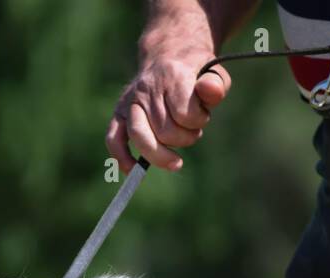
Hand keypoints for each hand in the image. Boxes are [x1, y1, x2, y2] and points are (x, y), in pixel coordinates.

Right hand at [106, 43, 230, 172]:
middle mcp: (146, 88)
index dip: (199, 121)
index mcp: (171, 76)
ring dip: (162, 154)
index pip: (185, 114)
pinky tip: (131, 170)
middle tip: (192, 131)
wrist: (169, 56)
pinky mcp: (119, 113)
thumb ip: (215, 85)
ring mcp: (130, 101)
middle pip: (165, 131)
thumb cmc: (195, 73)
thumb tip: (211, 92)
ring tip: (175, 157)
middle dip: (185, 139)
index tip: (203, 114)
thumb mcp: (214, 73)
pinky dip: (122, 157)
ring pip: (141, 138)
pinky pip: (114, 139)